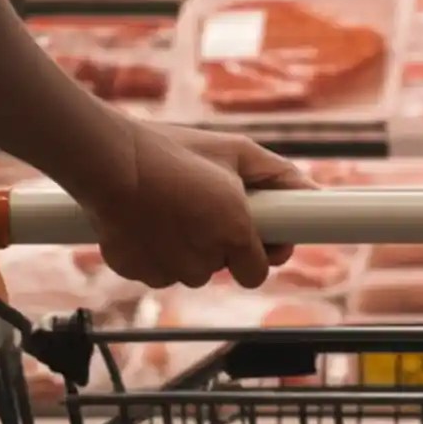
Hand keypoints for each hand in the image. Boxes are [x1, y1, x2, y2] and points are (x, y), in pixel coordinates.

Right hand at [72, 123, 315, 288]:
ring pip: (188, 272)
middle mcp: (205, 258)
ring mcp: (168, 268)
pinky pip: (155, 271)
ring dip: (186, 250)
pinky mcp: (134, 271)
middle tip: (202, 208)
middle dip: (219, 245)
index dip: (259, 253)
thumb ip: (279, 176)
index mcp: (235, 232)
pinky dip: (154, 253)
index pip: (258, 272)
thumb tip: (317, 194)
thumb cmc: (174, 151)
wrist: (105, 158)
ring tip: (170, 209)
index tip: (254, 237)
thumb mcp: (236, 151)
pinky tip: (146, 221)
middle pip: (222, 269)